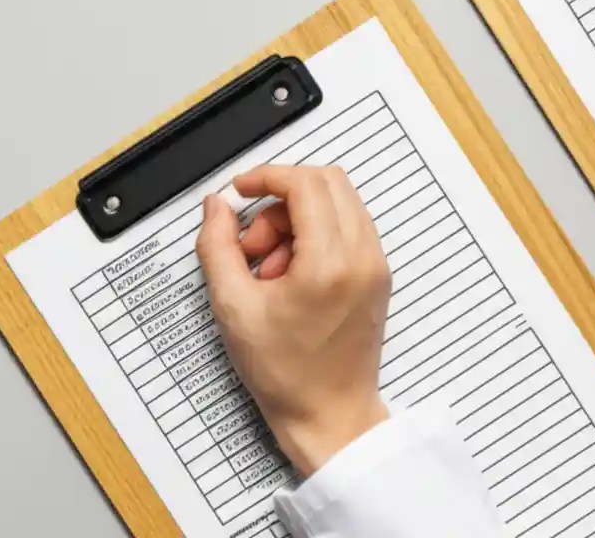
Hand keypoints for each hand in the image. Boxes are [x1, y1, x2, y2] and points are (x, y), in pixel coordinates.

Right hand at [195, 165, 391, 476]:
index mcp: (330, 264)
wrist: (330, 416)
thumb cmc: (287, 375)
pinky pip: (348, 227)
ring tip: (269, 267)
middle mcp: (362, 258)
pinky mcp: (377, 276)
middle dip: (281, 197)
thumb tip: (217, 208)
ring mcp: (375, 266)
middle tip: (252, 240)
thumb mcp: (233, 308)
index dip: (266, 177)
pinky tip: (291, 273)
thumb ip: (217, 247)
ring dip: (298, 217)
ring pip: (338, 202)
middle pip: (327, 182)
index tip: (241, 191)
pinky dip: (316, 233)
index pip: (305, 184)